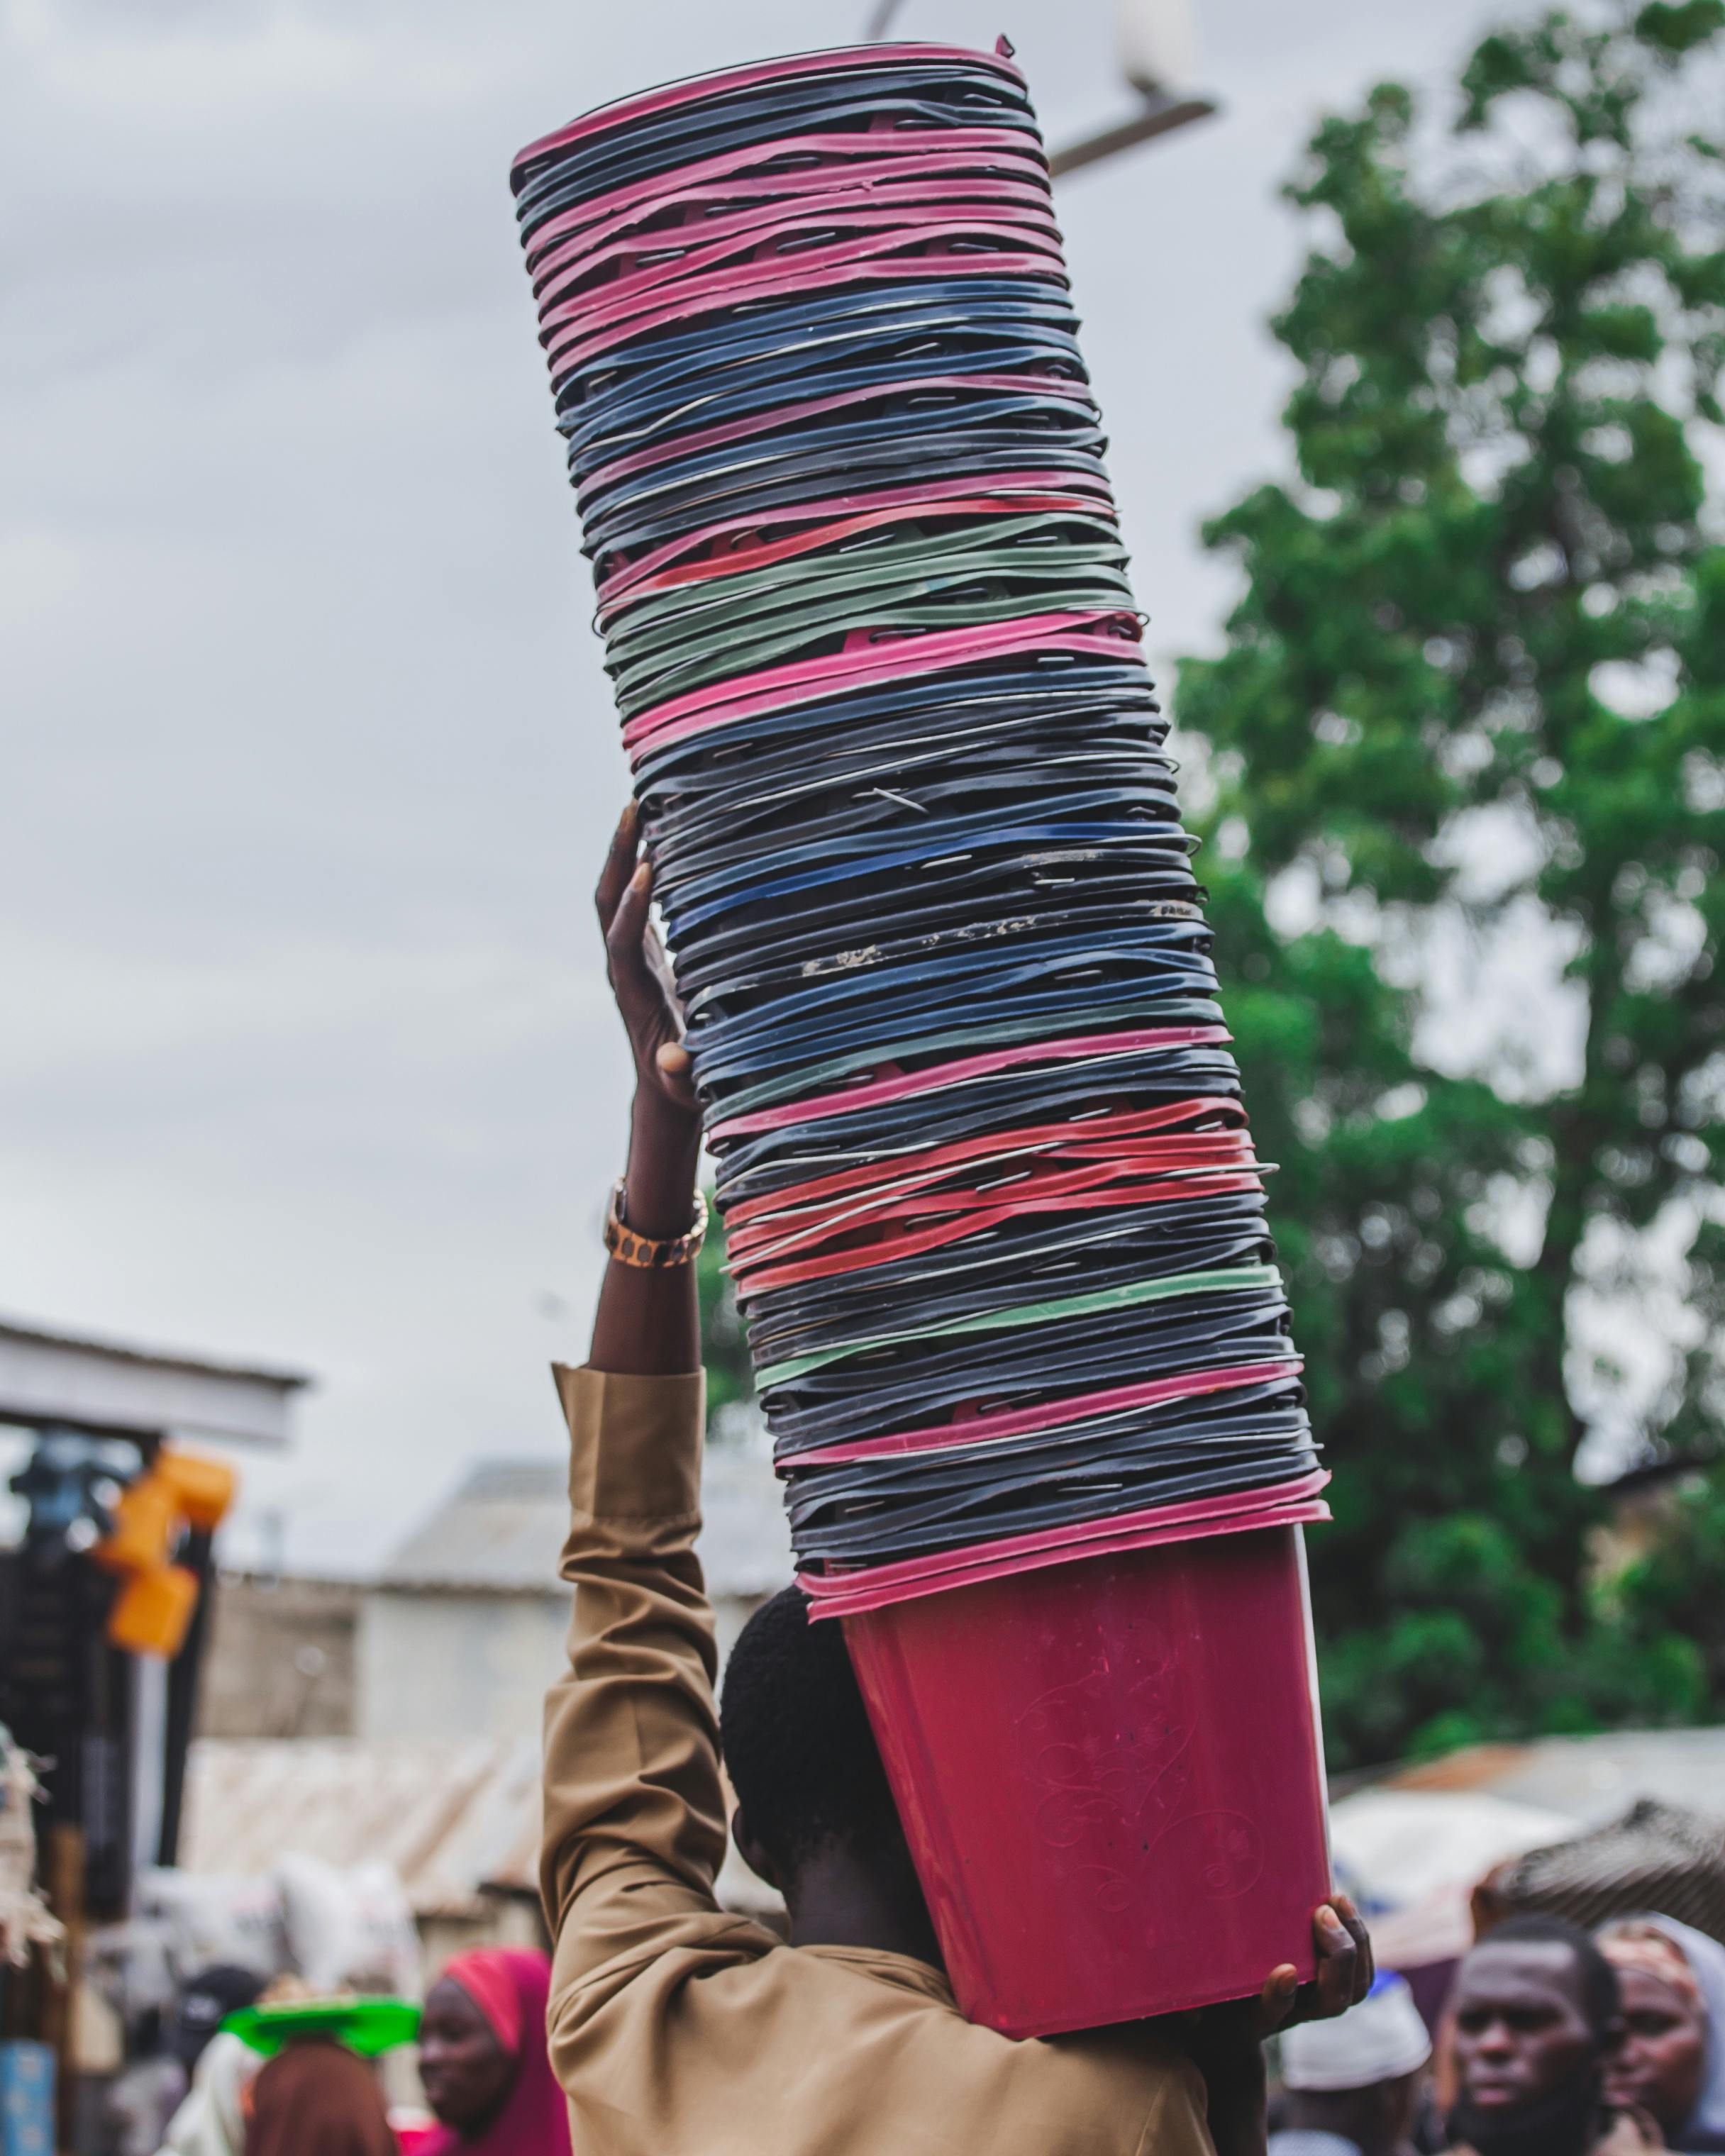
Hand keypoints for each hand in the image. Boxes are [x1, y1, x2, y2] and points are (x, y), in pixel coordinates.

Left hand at [595, 801, 697, 1121]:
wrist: (666, 1089)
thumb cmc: (682, 1087)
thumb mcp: (686, 1086)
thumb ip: (681, 1073)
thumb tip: (672, 1061)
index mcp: (632, 993)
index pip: (623, 941)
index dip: (632, 907)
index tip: (647, 869)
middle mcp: (623, 967)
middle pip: (607, 904)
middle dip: (616, 857)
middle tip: (631, 809)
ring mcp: (630, 956)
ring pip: (617, 896)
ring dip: (624, 851)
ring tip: (640, 804)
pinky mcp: (644, 950)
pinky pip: (636, 900)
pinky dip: (643, 864)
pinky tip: (661, 834)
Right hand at [1172, 1897, 1373, 2155]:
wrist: (1227, 2032)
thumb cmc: (1200, 2004)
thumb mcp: (1189, 2003)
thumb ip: (1182, 2008)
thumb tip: (1182, 2012)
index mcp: (1252, 2020)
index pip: (1272, 2015)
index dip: (1280, 1997)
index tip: (1285, 1969)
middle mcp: (1291, 2015)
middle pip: (1332, 2001)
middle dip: (1337, 1958)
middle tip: (1321, 1916)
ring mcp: (1314, 2001)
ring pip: (1354, 1988)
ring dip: (1355, 1944)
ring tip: (1337, 1902)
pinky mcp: (1325, 1982)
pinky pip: (1358, 1972)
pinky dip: (1358, 1939)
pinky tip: (1340, 1903)